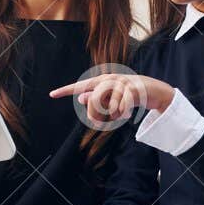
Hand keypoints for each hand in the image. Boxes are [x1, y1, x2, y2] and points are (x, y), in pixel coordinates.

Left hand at [50, 72, 174, 125]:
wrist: (152, 90)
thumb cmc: (127, 96)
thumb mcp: (111, 100)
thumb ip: (96, 99)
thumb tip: (80, 97)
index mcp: (102, 81)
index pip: (81, 86)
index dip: (66, 90)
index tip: (51, 94)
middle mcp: (109, 79)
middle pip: (94, 100)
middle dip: (95, 115)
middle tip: (98, 125)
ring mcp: (121, 83)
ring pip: (109, 107)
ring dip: (114, 116)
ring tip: (120, 114)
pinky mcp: (132, 89)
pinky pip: (122, 108)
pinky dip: (123, 115)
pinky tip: (126, 115)